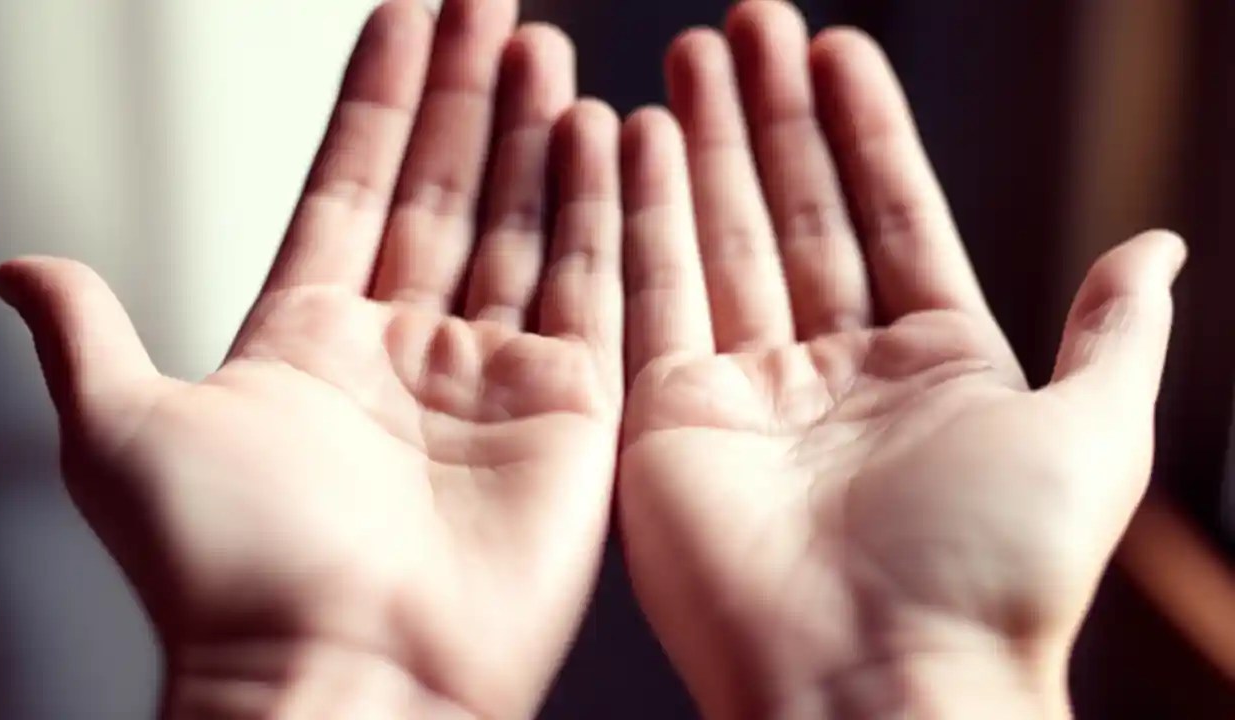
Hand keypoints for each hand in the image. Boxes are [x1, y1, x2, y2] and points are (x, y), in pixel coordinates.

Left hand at [0, 2, 621, 716]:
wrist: (340, 681)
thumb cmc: (229, 577)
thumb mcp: (123, 434)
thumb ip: (90, 336)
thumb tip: (22, 267)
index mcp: (307, 341)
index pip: (354, 185)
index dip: (381, 99)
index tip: (405, 15)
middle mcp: (403, 351)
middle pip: (446, 190)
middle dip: (469, 93)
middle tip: (494, 6)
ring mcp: (491, 379)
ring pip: (520, 226)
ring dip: (535, 136)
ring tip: (546, 52)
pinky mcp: (567, 413)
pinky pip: (590, 289)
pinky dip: (602, 213)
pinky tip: (609, 142)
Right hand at [617, 3, 1182, 717]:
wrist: (877, 678)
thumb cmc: (994, 571)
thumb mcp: (1092, 436)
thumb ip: (1112, 334)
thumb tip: (1156, 247)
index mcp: (933, 365)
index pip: (891, 214)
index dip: (864, 131)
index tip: (837, 47)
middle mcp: (833, 372)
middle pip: (794, 212)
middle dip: (769, 114)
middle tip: (743, 22)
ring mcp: (744, 392)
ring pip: (716, 238)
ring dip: (701, 145)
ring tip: (685, 57)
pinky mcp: (668, 418)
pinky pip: (649, 294)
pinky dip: (639, 214)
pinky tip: (634, 139)